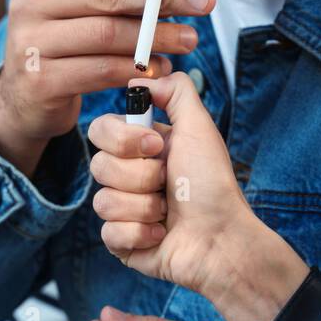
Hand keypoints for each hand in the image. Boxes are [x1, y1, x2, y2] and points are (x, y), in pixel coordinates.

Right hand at [0, 0, 214, 169]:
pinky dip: (138, 68)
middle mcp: (30, 0)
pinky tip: (162, 67)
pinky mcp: (40, 80)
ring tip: (190, 39)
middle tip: (204, 2)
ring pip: (107, 34)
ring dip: (157, 36)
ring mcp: (30, 41)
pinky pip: (101, 70)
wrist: (28, 93)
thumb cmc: (71, 35)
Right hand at [88, 70, 252, 291]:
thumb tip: (139, 80)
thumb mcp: (200, 127)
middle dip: (140, 176)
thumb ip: (175, 91)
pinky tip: (161, 232)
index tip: (157, 145)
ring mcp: (123, 209)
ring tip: (167, 210)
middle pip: (98, 165)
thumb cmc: (212, 184)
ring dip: (144, 206)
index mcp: (141, 146)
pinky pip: (109, 232)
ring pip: (103, 201)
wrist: (221, 237)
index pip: (100, 130)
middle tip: (167, 181)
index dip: (124, 139)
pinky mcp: (121, 241)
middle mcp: (128, 175)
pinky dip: (140, 232)